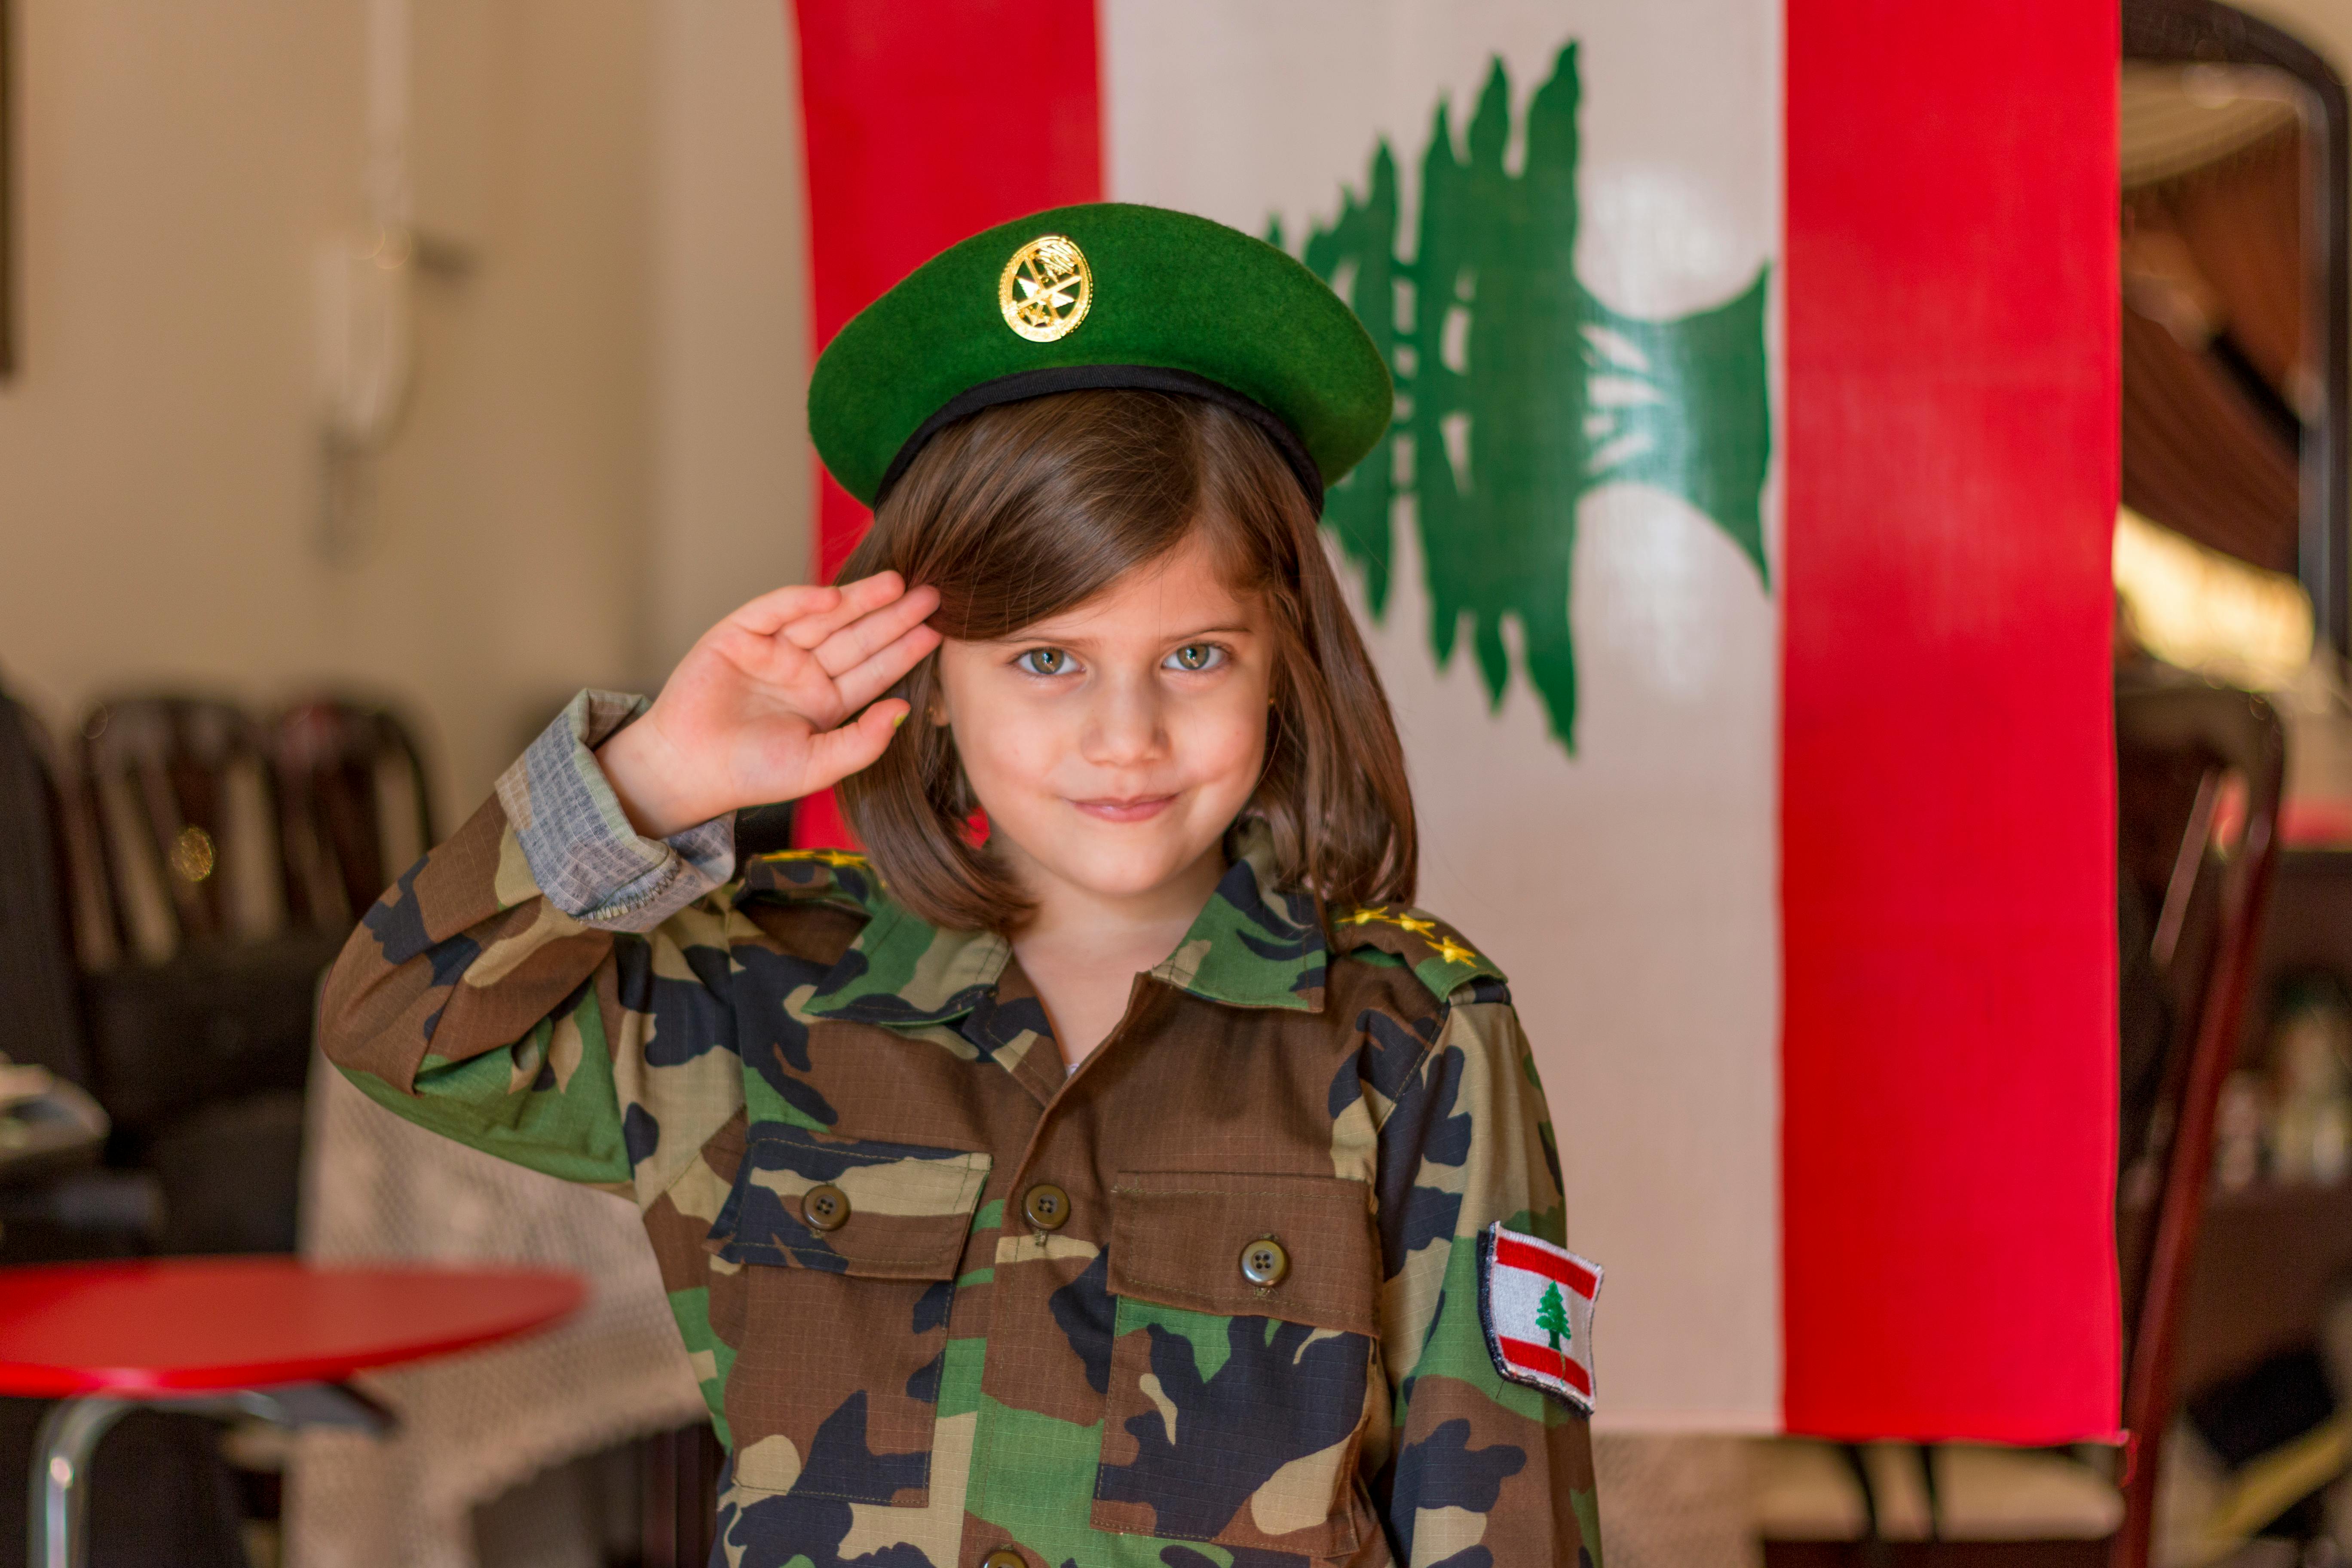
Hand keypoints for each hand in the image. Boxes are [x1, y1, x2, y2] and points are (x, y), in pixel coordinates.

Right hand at [595, 573, 940, 837]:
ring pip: (823, 617)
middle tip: (931, 594)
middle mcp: (804, 670)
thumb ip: (863, 741)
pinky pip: (775, 610)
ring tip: (897, 583)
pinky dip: (801, 601)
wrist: (687, 772)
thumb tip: (904, 710)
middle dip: (892, 616)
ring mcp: (773, 650)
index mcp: (826, 701)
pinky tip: (833, 595)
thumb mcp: (818, 764)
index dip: (904, 650)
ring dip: (858, 600)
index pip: (874, 670)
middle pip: (856, 636)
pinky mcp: (739, 634)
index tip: (938, 631)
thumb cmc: (751, 774)